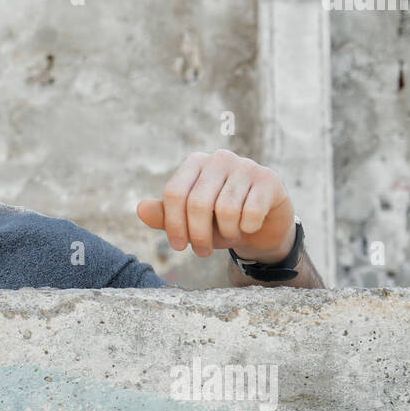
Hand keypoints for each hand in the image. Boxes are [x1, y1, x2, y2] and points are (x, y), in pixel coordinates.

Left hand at [136, 150, 295, 261]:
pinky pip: (251, 212)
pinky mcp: (268, 179)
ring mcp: (245, 166)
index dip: (173, 224)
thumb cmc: (220, 221)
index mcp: (195, 163)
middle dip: (198, 234)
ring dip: (227, 233)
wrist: (263, 224)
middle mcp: (219, 158)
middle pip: (197, 203)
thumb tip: (141, 209)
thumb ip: (165, 215)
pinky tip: (250, 226)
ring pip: (226, 210)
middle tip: (203, 251)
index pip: (174, 193)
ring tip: (229, 235)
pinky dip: (248, 228)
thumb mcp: (189, 221)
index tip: (179, 247)